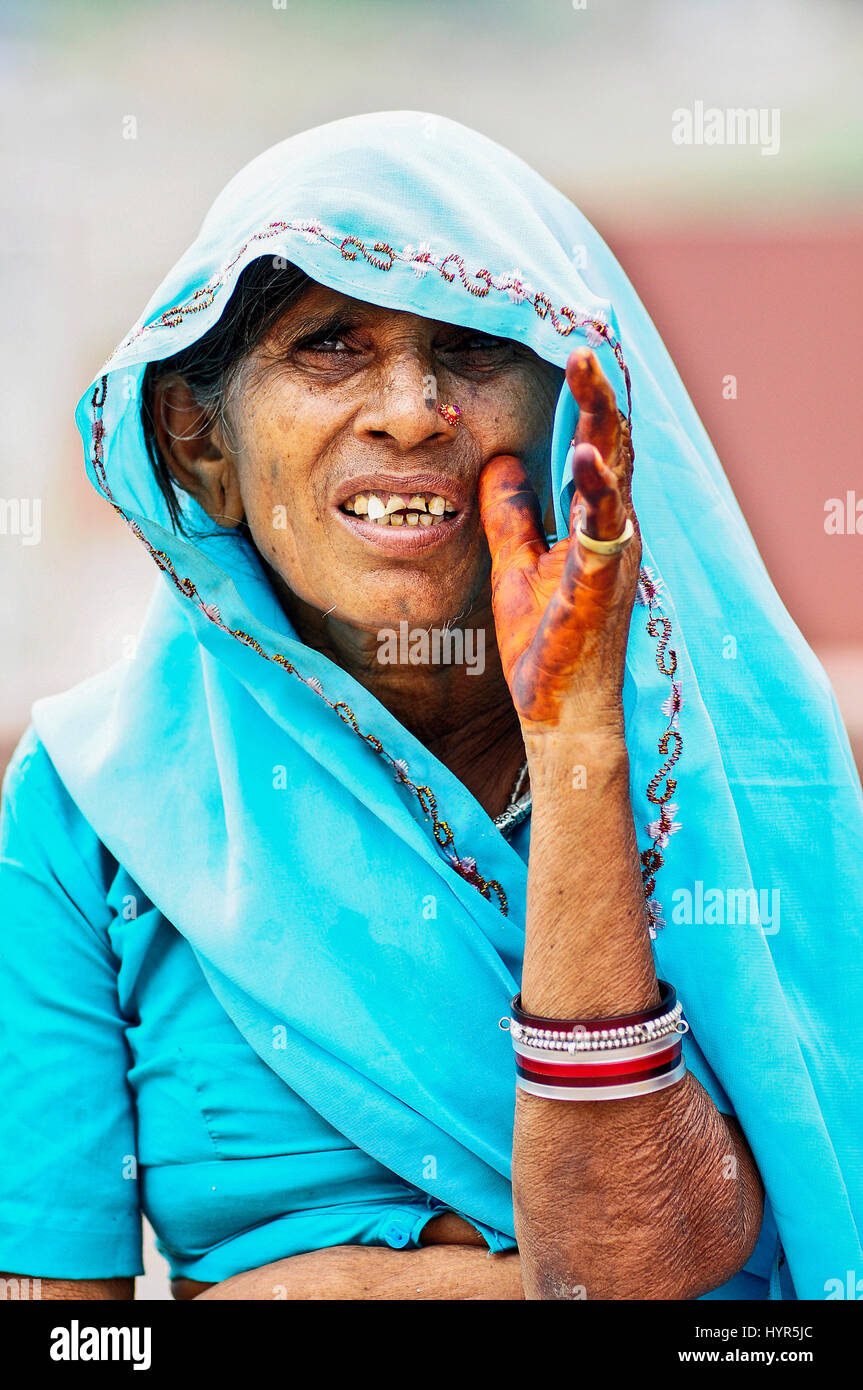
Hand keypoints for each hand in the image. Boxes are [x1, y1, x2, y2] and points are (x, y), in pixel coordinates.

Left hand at [478, 348, 640, 738]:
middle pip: (612, 446)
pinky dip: (597, 490)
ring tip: (587, 367)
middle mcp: (613, 531)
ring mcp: (613, 556)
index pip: (596, 446)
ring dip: (602, 419)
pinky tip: (582, 456)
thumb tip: (500, 462)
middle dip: (599, 391)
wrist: (559, 711)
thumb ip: (512, 514)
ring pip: (616, 472)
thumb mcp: (516, 563)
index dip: (588, 399)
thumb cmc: (545, 643)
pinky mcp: (602, 585)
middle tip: (584, 337)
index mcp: (595, 523)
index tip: (574, 347)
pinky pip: (604, 529)